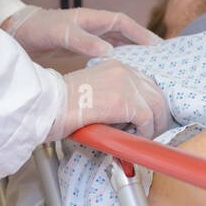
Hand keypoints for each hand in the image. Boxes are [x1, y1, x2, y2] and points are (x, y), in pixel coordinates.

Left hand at [2, 5, 160, 58]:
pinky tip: (123, 73)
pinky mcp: (81, 49)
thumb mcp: (61, 34)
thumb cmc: (38, 29)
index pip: (124, 23)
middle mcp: (94, 26)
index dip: (141, 33)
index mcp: (93, 18)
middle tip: (162, 58)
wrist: (17, 33)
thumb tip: (109, 53)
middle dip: (143, 44)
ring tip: (148, 67)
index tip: (157, 46)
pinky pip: (107, 53)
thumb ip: (84, 41)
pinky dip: (117, 61)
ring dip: (133, 53)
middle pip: (126, 33)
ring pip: (118, 44)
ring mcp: (89, 37)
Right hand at [46, 60, 171, 140]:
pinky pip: (147, 118)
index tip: (152, 119)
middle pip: (157, 93)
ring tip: (147, 138)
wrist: (46, 106)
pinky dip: (146, 131)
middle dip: (160, 114)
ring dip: (156, 125)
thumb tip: (130, 119)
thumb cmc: (61, 105)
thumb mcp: (93, 93)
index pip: (147, 83)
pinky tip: (136, 138)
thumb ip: (113, 97)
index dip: (153, 103)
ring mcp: (125, 84)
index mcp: (116, 66)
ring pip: (157, 105)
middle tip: (155, 132)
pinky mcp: (123, 101)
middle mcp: (124, 70)